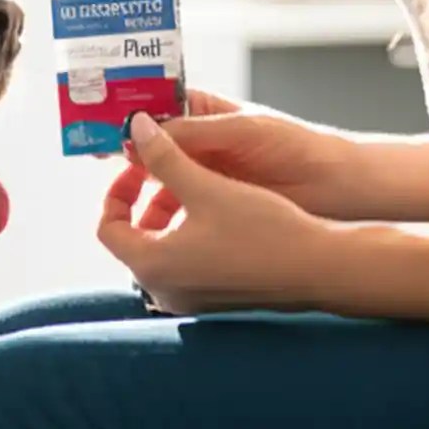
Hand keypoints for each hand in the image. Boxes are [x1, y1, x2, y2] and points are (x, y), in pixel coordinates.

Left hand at [98, 113, 329, 314]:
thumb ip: (164, 157)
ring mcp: (188, 300)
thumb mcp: (206, 186)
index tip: (138, 167)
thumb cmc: (263, 230)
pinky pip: (184, 264)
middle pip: (133, 239)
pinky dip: (187, 235)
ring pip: (160, 250)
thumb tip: (136, 128)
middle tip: (165, 171)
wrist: (320, 269)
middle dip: (144, 201)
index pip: (107, 227)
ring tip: (194, 186)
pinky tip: (217, 211)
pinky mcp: (212, 300)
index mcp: (151, 266)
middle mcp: (163, 291)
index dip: (117, 191)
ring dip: (168, 216)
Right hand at [120, 90, 355, 226]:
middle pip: (151, 148)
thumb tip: (139, 129)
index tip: (107, 127)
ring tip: (126, 197)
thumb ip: (190, 131)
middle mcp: (199, 145)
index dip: (132, 118)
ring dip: (141, 188)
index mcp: (203, 115)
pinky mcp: (212, 208)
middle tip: (105, 164)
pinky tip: (151, 220)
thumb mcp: (239, 129)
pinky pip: (175, 210)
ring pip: (159, 181)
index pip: (156, 111)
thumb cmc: (296, 146)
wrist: (337, 187)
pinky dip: (160, 213)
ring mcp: (205, 177)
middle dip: (129, 154)